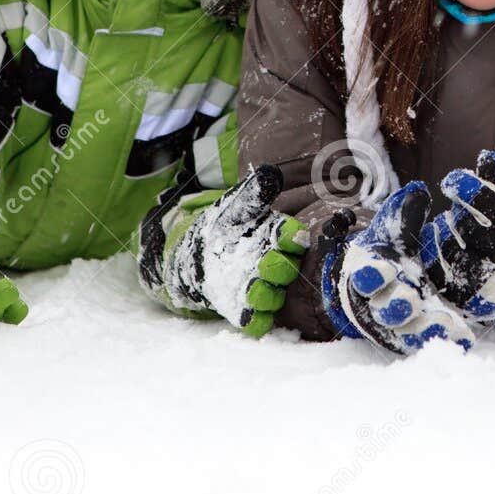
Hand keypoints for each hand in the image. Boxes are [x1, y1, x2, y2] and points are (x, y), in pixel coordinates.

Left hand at [171, 165, 306, 336]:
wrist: (202, 253)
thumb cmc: (228, 226)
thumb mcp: (237, 206)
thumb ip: (254, 192)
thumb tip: (270, 172)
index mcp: (279, 237)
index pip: (292, 237)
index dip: (291, 237)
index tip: (286, 235)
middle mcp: (277, 264)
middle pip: (285, 269)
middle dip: (278, 268)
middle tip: (266, 264)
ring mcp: (263, 288)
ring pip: (273, 296)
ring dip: (265, 295)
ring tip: (252, 292)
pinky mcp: (247, 309)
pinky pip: (257, 320)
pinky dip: (255, 321)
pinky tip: (249, 318)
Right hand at [320, 184, 474, 355]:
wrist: (388, 273)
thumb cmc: (390, 246)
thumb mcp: (395, 226)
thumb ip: (405, 211)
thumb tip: (419, 191)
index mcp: (370, 271)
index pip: (365, 275)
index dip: (372, 274)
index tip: (384, 269)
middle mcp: (380, 300)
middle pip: (383, 309)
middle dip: (395, 306)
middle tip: (410, 301)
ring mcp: (398, 321)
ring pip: (406, 332)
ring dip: (423, 331)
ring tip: (443, 327)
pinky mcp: (418, 331)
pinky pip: (431, 339)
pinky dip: (447, 339)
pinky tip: (464, 338)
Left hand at [423, 151, 494, 326]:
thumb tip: (487, 158)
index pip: (485, 201)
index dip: (464, 186)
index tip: (454, 182)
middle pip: (464, 223)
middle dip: (458, 209)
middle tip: (459, 205)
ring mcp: (481, 279)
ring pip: (447, 245)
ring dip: (444, 229)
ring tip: (452, 224)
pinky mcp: (463, 296)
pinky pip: (437, 269)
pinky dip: (433, 249)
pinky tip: (438, 238)